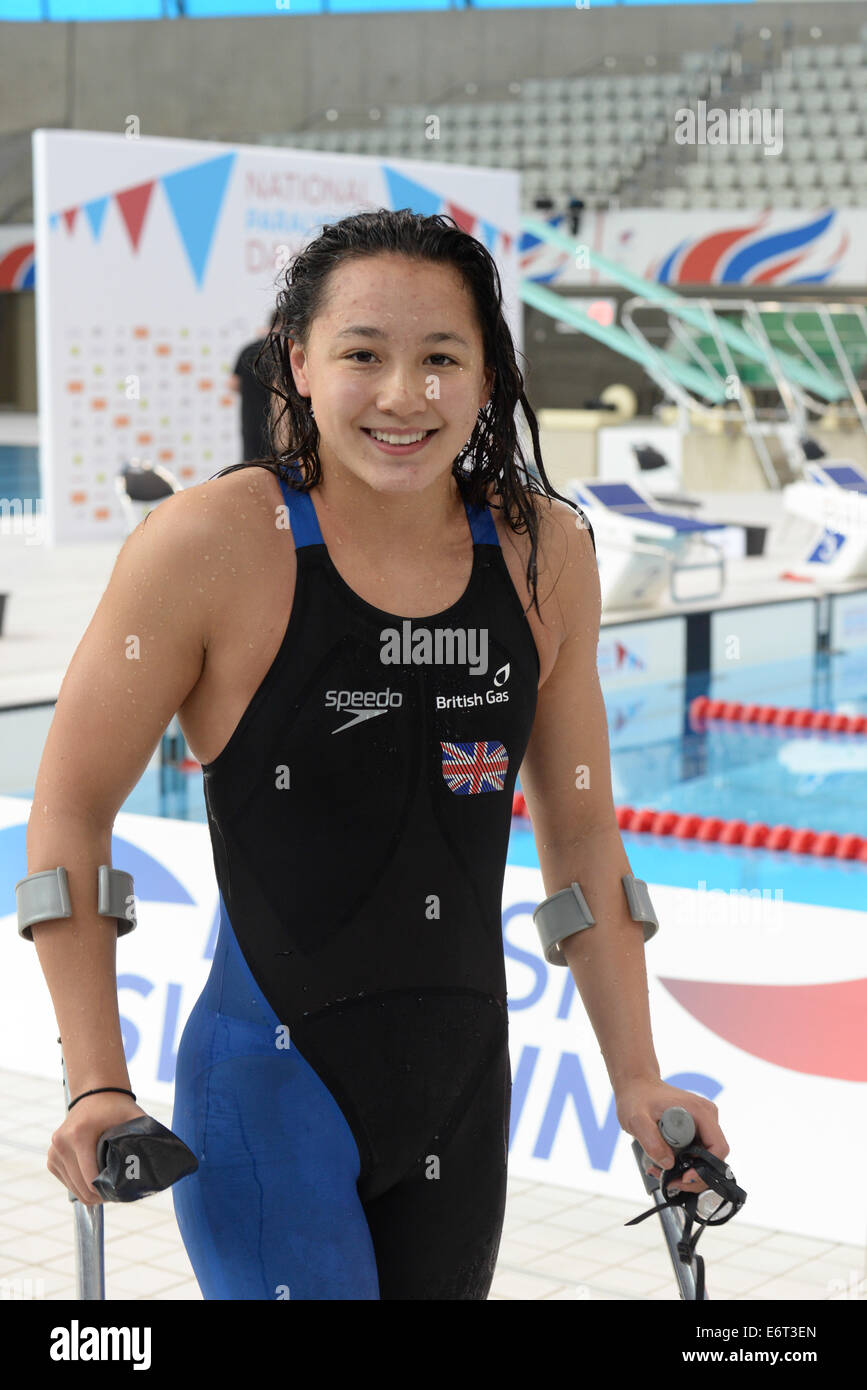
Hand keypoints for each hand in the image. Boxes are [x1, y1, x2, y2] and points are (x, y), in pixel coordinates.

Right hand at [47, 1093, 147, 1206]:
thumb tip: (163, 1160)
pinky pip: (67, 1183)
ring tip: (108, 1186)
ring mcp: (54, 1151)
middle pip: (81, 1188)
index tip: (122, 1191)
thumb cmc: (116, 1107)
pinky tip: (95, 1177)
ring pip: (73, 1189)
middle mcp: (61, 1144)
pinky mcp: (52, 1157)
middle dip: (100, 1195)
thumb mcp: (133, 1118)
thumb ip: (145, 1137)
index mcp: (79, 1135)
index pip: (90, 1179)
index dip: (108, 1191)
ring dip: (90, 1193)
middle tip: (118, 1192)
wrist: (95, 1093)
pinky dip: (81, 1185)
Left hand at [615, 1077, 728, 1195]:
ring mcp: (703, 1124)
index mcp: (700, 1112)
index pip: (718, 1148)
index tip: (684, 1175)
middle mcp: (707, 1117)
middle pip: (714, 1158)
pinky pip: (696, 1154)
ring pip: (705, 1159)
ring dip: (686, 1172)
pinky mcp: (696, 1130)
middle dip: (693, 1175)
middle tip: (669, 1180)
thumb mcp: (636, 1120)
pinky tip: (664, 1164)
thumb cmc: (637, 1097)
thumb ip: (651, 1141)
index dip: (705, 1167)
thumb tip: (668, 1164)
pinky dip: (684, 1164)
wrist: (636, 1086)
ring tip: (661, 1171)